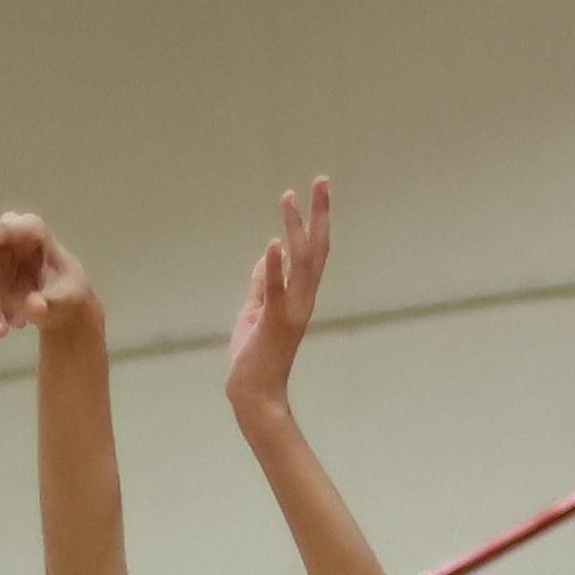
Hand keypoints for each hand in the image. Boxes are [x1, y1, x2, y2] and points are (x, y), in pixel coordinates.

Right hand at [0, 211, 101, 341]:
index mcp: (34, 233)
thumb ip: (50, 302)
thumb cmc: (71, 295)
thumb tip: (35, 306)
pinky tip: (5, 330)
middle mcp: (13, 241)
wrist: (67, 309)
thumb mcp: (67, 300)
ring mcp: (2, 259)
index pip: (5, 230)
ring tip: (0, 331)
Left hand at [226, 177, 330, 423]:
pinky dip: (274, 268)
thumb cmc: (255, 357)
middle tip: (321, 179)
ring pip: (299, 264)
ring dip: (295, 229)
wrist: (254, 395)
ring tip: (289, 198)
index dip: (316, 219)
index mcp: (299, 296)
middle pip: (316, 250)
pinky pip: (274, 292)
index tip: (316, 187)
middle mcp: (302, 301)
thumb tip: (266, 257)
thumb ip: (262, 284)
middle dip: (319, 214)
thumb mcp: (256, 311)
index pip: (313, 251)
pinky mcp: (272, 324)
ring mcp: (290, 312)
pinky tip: (274, 243)